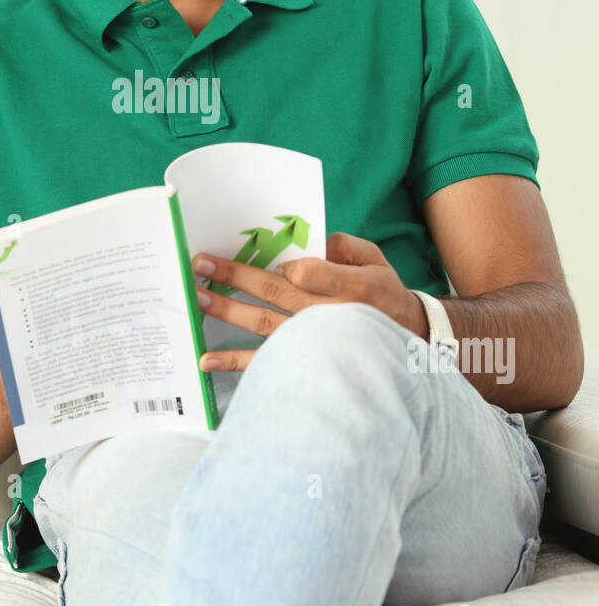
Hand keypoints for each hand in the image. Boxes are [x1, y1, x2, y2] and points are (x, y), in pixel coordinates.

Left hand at [193, 231, 429, 371]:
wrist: (406, 344)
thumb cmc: (384, 297)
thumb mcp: (376, 262)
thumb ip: (346, 246)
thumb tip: (315, 242)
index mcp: (349, 287)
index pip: (310, 274)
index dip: (289, 268)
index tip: (275, 264)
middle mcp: (327, 316)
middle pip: (275, 293)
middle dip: (235, 276)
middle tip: (200, 264)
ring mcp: (311, 342)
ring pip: (263, 324)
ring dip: (228, 311)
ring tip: (198, 298)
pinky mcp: (301, 362)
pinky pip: (264, 362)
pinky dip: (234, 363)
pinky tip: (207, 360)